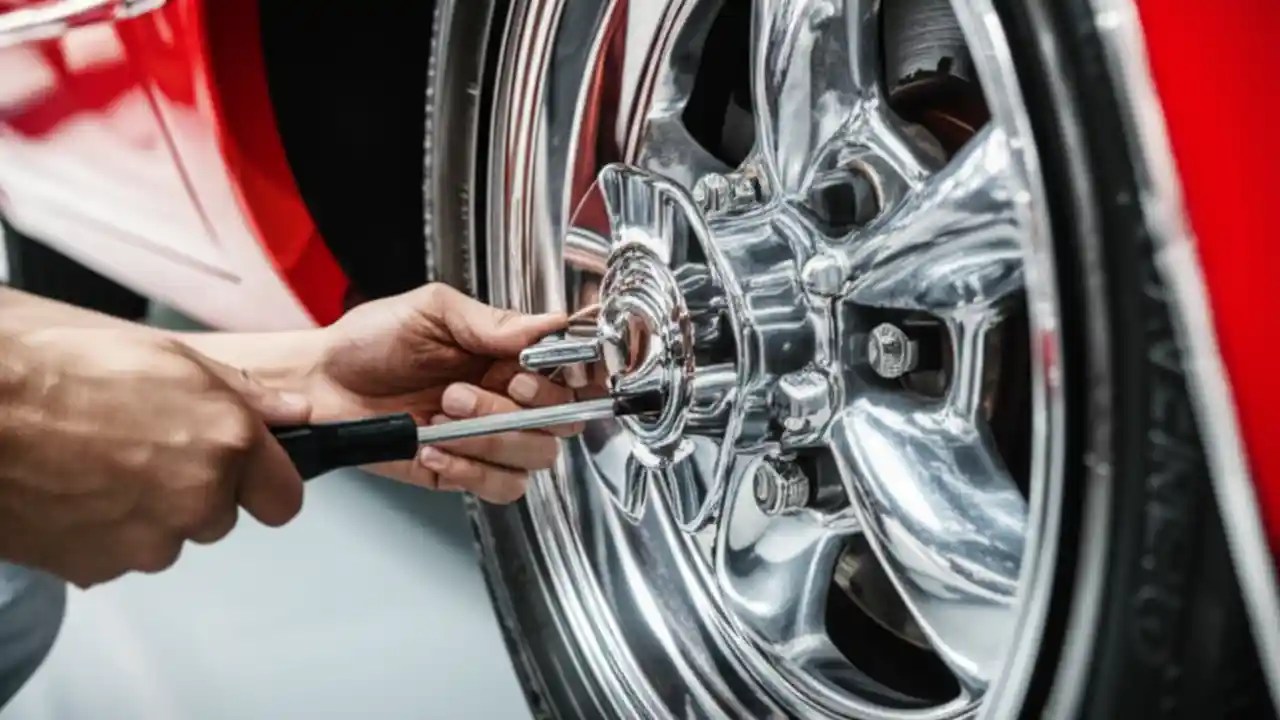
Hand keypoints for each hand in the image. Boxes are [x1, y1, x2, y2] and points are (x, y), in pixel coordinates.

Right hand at [0, 328, 310, 586]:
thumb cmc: (60, 373)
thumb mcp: (168, 356)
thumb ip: (242, 392)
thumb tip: (290, 411)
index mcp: (227, 443)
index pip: (284, 498)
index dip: (265, 483)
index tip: (248, 473)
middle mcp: (198, 499)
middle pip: (221, 516)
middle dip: (197, 491)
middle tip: (148, 450)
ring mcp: (149, 541)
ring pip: (169, 536)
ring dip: (149, 512)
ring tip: (101, 464)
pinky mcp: (100, 567)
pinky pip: (120, 555)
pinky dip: (105, 531)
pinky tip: (76, 489)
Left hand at [302, 284, 575, 502]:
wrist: (319, 383)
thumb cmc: (369, 340)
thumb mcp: (431, 310)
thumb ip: (491, 321)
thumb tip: (548, 325)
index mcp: (508, 354)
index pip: (572, 372)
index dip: (571, 378)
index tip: (533, 373)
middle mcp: (507, 398)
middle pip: (563, 421)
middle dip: (522, 410)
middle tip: (467, 390)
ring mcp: (488, 438)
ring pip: (536, 456)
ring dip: (492, 438)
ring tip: (441, 414)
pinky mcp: (463, 470)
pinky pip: (500, 486)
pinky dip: (472, 470)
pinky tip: (434, 446)